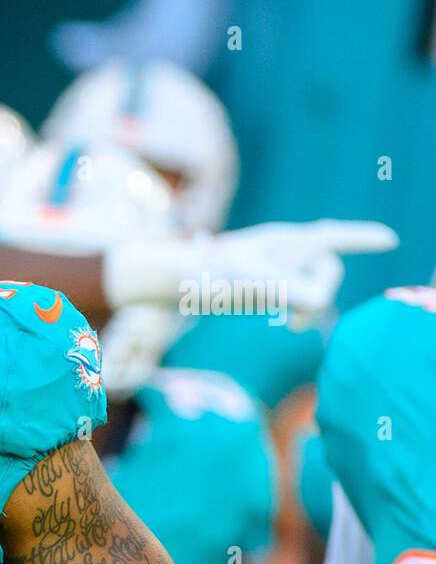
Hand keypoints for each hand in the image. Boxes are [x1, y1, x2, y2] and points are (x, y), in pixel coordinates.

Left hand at [104, 219, 398, 313]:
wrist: (174, 280)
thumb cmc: (210, 274)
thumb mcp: (254, 283)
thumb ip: (292, 291)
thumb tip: (320, 303)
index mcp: (288, 241)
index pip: (334, 238)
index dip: (363, 240)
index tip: (389, 240)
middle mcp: (286, 250)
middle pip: (327, 270)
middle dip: (321, 295)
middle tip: (292, 323)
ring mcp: (276, 267)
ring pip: (312, 289)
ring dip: (306, 309)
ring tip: (285, 325)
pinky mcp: (264, 285)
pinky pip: (295, 296)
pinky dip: (295, 311)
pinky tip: (285, 324)